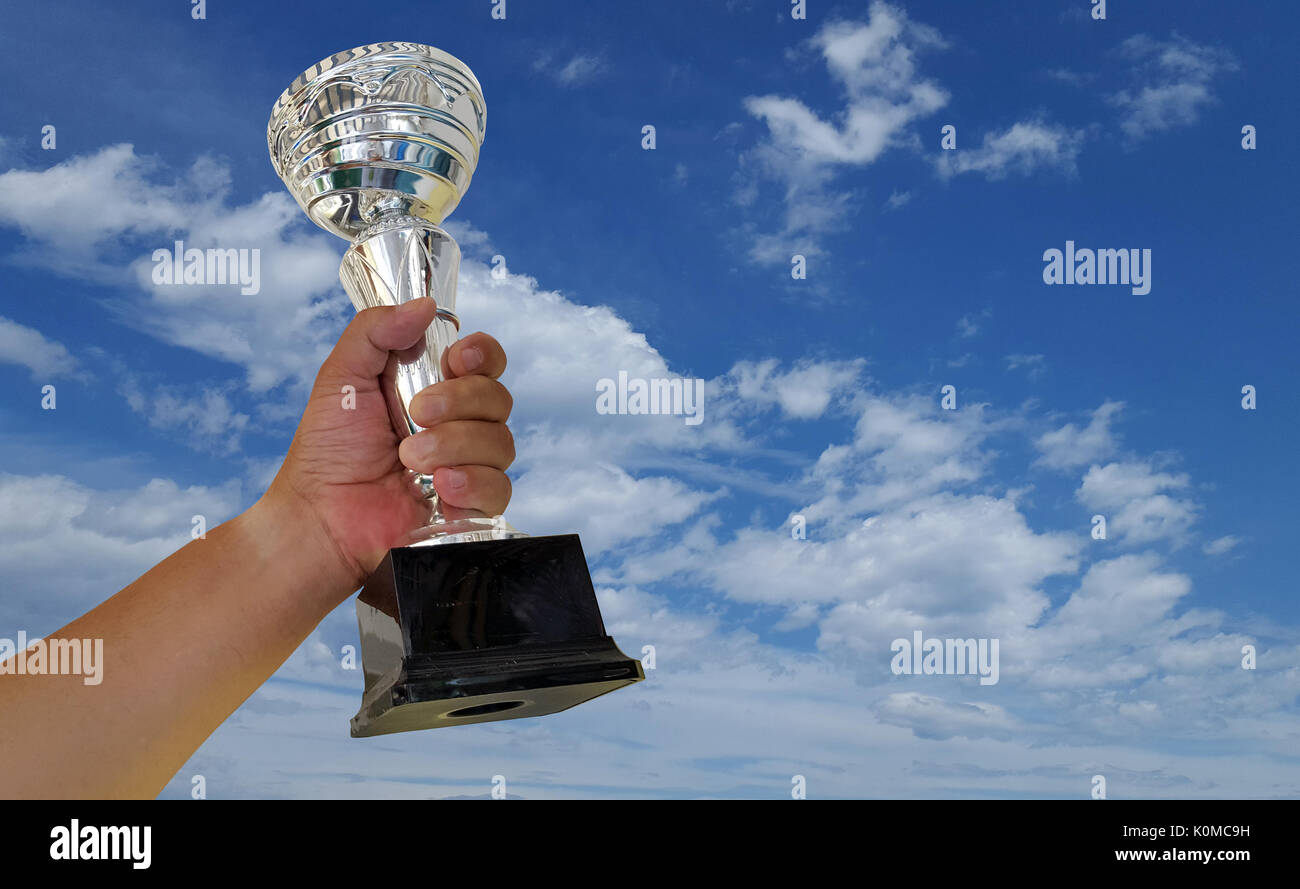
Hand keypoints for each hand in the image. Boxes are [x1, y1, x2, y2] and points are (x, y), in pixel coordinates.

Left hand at [262, 297, 514, 597]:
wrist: (320, 517)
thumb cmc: (327, 452)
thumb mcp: (342, 376)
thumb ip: (377, 330)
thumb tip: (425, 304)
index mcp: (436, 389)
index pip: (485, 362)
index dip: (482, 355)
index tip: (456, 360)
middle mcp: (459, 425)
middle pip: (498, 399)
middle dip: (458, 402)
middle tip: (417, 414)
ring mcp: (468, 466)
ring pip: (501, 443)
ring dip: (455, 445)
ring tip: (410, 459)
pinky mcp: (470, 507)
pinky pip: (499, 489)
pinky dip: (471, 484)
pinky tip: (438, 488)